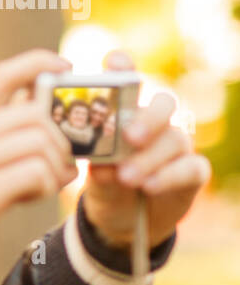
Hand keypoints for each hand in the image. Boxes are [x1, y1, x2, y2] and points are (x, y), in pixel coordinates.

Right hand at [0, 49, 78, 284]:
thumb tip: (42, 120)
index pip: (2, 74)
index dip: (38, 62)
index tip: (64, 66)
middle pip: (34, 113)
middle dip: (61, 136)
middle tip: (61, 159)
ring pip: (41, 142)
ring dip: (56, 165)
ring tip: (47, 182)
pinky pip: (36, 174)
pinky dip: (47, 185)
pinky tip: (32, 195)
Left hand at [82, 51, 209, 247]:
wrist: (119, 222)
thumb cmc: (104, 186)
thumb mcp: (92, 177)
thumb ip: (97, 168)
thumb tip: (100, 164)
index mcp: (127, 115)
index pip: (128, 83)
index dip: (124, 68)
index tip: (115, 62)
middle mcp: (155, 125)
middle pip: (164, 105)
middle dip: (148, 117)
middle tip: (129, 137)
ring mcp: (176, 147)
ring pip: (175, 139)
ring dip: (150, 157)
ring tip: (126, 177)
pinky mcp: (192, 172)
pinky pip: (191, 168)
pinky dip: (169, 176)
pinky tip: (149, 186)